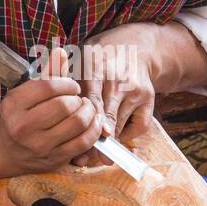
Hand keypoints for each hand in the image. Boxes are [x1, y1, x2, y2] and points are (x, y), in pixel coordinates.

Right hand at [0, 45, 103, 172]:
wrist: (9, 150)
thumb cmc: (22, 116)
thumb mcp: (28, 93)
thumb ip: (47, 73)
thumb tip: (61, 51)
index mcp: (13, 104)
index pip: (48, 86)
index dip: (68, 83)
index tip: (73, 86)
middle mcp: (22, 126)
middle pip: (65, 105)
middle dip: (78, 99)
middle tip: (79, 99)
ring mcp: (39, 145)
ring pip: (77, 123)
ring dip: (89, 112)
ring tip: (86, 108)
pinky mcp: (54, 159)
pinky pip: (83, 142)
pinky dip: (94, 129)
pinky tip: (93, 122)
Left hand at [71, 24, 157, 166]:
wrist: (133, 47)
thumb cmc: (97, 60)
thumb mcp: (79, 63)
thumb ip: (65, 85)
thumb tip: (57, 113)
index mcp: (96, 66)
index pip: (90, 101)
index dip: (84, 123)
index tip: (75, 140)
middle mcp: (118, 78)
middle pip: (106, 117)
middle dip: (93, 140)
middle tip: (82, 158)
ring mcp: (136, 89)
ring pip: (120, 125)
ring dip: (107, 142)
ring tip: (96, 156)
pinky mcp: (149, 97)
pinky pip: (139, 126)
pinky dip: (127, 136)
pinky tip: (116, 138)